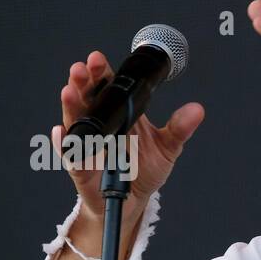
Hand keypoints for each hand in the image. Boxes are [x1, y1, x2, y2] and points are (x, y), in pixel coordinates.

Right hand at [53, 50, 204, 219]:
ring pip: (74, 122)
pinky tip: (63, 132)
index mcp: (117, 114)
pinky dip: (65, 143)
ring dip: (71, 106)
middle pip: (86, 99)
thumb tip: (197, 110)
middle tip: (82, 70)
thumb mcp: (166, 148)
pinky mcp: (80, 168)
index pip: (106, 87)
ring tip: (70, 92)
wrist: (134, 200)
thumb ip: (179, 129)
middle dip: (82, 83)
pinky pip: (70, 155)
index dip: (101, 72)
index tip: (98, 59)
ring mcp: (86, 144)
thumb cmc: (144, 169)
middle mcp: (98, 124)